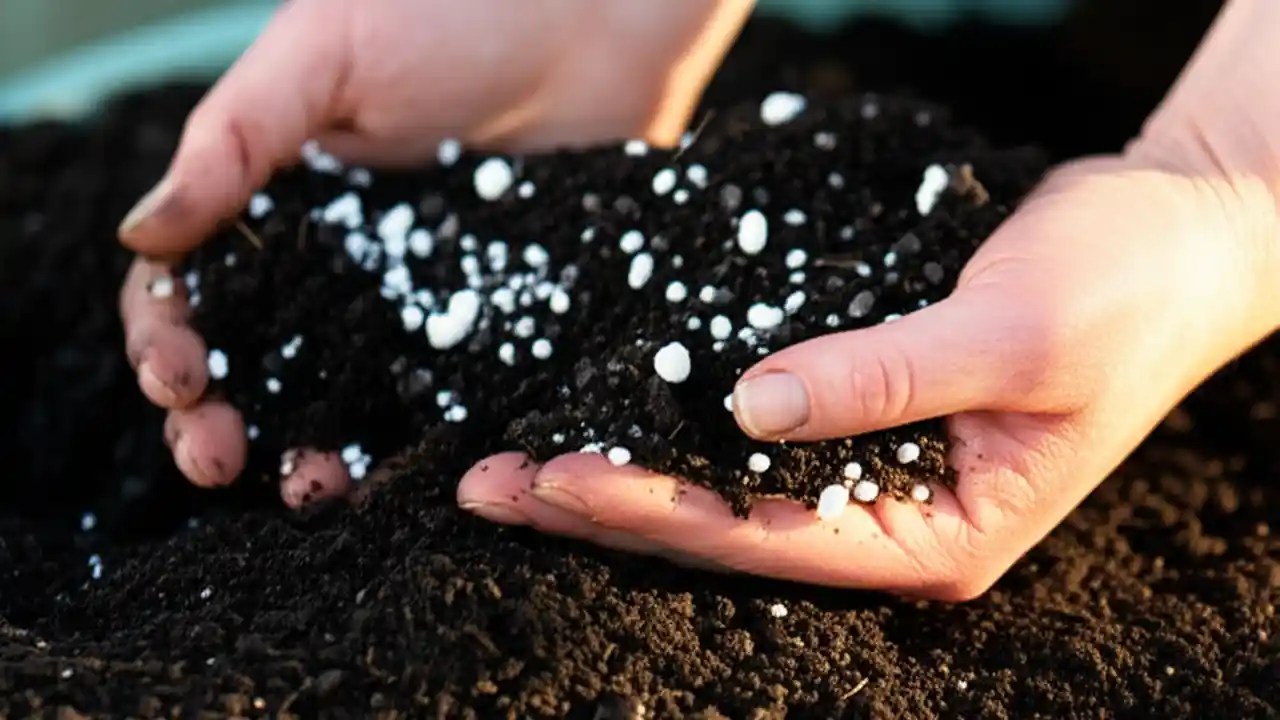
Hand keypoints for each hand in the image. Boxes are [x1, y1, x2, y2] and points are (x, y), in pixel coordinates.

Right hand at [116, 0, 751, 505]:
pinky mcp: (493, 321)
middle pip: (262, 363)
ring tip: (306, 488)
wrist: (595, 14)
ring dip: (309, 451)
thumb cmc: (450, 8)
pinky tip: (401, 479)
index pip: (196, 290)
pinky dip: (414, 445)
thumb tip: (141, 239)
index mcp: (278, 203)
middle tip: (215, 461)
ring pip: (344, 398)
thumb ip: (236, 143)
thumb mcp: (322, 55)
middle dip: (221, 420)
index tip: (179, 381)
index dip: (171, 343)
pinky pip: (443, 395)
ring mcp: (415, 301)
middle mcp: (339, 266)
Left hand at [457, 135, 1279, 598]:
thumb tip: (744, 405)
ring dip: (623, 473)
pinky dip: (672, 424)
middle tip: (490, 485)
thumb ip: (886, 374)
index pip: (773, 539)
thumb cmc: (1126, 287)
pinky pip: (750, 434)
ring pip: (725, 488)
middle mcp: (896, 517)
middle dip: (609, 509)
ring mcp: (874, 470)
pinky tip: (604, 414)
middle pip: (730, 529)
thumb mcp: (1019, 330)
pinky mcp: (860, 415)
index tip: (555, 478)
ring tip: (513, 464)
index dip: (655, 513)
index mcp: (943, 536)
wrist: (1173, 233)